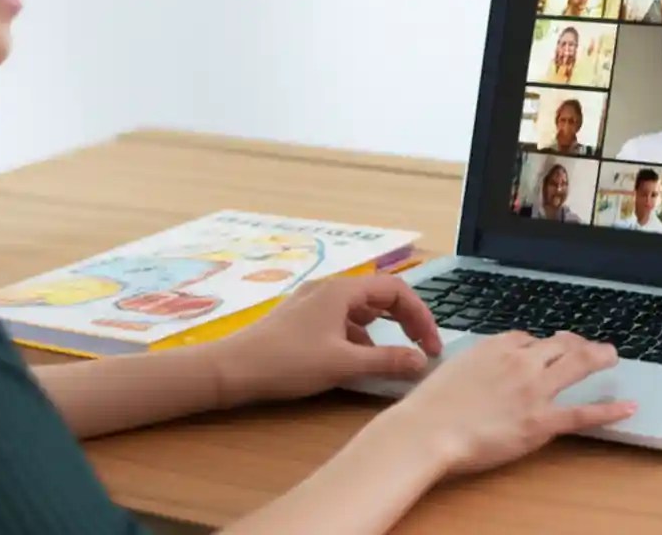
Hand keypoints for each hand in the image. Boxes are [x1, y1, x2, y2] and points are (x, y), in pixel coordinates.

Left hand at [210, 274, 442, 407]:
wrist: (231, 371)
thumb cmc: (288, 362)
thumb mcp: (343, 363)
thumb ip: (387, 360)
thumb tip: (422, 362)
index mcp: (343, 291)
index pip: (397, 291)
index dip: (420, 316)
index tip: (430, 347)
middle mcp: (331, 290)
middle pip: (381, 297)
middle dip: (406, 322)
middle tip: (421, 350)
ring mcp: (314, 304)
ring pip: (362, 312)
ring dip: (383, 333)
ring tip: (391, 362)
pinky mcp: (303, 320)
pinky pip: (343, 323)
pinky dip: (359, 340)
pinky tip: (357, 364)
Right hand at [383, 330, 635, 475]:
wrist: (427, 430)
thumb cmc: (430, 405)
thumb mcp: (453, 368)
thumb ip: (477, 365)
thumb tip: (484, 369)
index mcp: (497, 346)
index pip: (530, 338)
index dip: (543, 344)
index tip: (550, 348)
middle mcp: (522, 361)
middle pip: (561, 344)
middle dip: (579, 343)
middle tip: (592, 346)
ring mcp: (535, 390)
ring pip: (577, 365)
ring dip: (599, 357)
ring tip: (612, 356)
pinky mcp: (542, 420)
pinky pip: (582, 412)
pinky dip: (609, 409)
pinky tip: (627, 407)